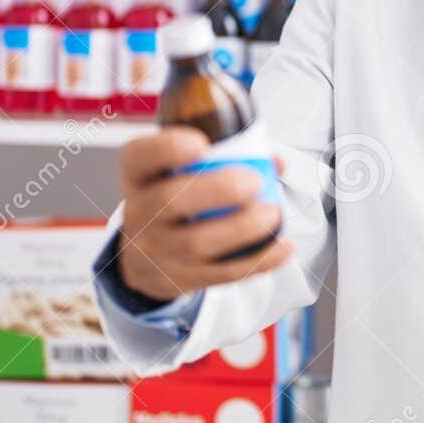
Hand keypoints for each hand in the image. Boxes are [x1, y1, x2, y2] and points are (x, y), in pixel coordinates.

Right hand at [115, 127, 291, 302]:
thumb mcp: (177, 174)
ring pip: (197, 242)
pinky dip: (259, 260)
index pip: (140, 157)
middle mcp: (142, 212)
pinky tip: (283, 247)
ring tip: (272, 214)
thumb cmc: (171, 202)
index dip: (167, 148)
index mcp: (140, 176)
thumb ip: (223, 157)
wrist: (144, 262)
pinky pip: (223, 273)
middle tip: (253, 182)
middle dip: (217, 189)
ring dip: (242, 228)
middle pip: (170, 200)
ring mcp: (159, 250)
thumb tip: (276, 161)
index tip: (201, 143)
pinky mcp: (183, 278)